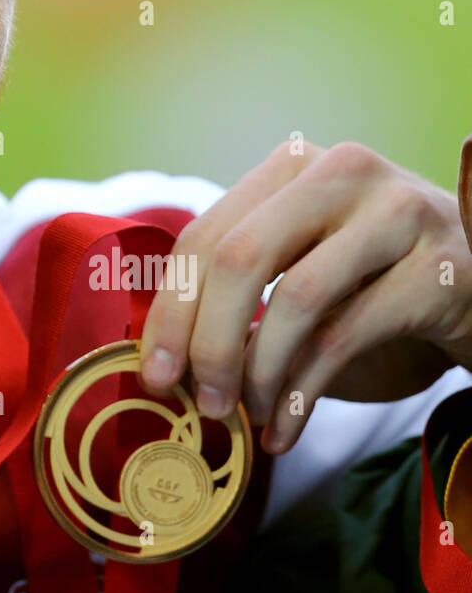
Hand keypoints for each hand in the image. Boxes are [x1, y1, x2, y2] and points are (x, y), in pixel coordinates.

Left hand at [138, 140, 471, 453]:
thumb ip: (236, 294)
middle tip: (201, 401)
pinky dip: (302, 394)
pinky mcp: (439, 267)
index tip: (154, 373)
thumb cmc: (372, 284)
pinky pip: (347, 338)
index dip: (171, 310)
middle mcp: (341, 173)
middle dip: (207, 341)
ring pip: (296, 298)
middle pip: (240, 257)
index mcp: (291, 166)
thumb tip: (163, 358)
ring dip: (259, 372)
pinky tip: (283, 427)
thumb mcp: (299, 269)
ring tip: (248, 415)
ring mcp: (397, 213)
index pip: (206, 235)